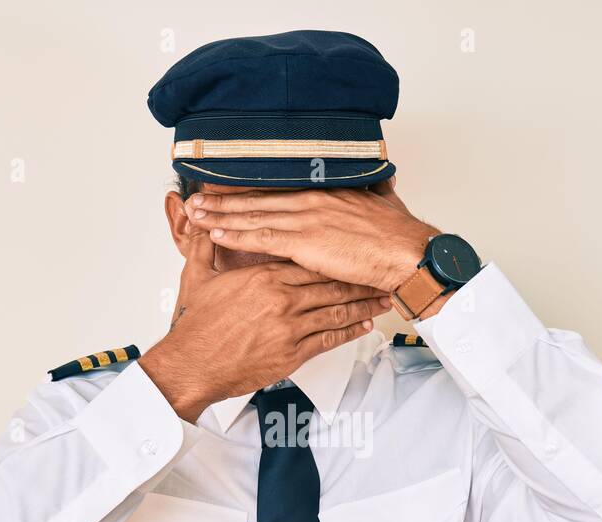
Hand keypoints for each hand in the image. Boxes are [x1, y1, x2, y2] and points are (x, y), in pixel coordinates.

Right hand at [138, 230, 388, 422]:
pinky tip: (364, 325)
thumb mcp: (196, 277)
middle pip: (330, 283)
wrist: (192, 364)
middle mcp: (282, 299)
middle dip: (359, 278)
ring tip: (383, 298)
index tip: (352, 251)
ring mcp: (290, 327)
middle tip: (379, 272)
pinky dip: (350, 331)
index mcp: (264, 276)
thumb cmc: (195, 326)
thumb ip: (202, 247)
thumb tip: (198, 224)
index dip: (334, 256)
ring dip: (363, 304)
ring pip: (336, 310)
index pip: (308, 259)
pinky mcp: (292, 354)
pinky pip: (330, 339)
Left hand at [186, 180, 438, 291]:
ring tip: (194, 214)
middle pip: (257, 198)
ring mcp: (305, 219)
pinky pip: (260, 236)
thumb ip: (373, 196)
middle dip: (223, 200)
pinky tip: (214, 233)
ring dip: (219, 214)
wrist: (407, 254)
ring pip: (251, 214)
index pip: (278, 191)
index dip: (250, 191)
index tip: (228, 190)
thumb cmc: (398, 237)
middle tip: (196, 199)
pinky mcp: (303, 241)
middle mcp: (310, 201)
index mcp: (326, 194)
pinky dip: (234, 233)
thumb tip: (380, 186)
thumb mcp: (383, 206)